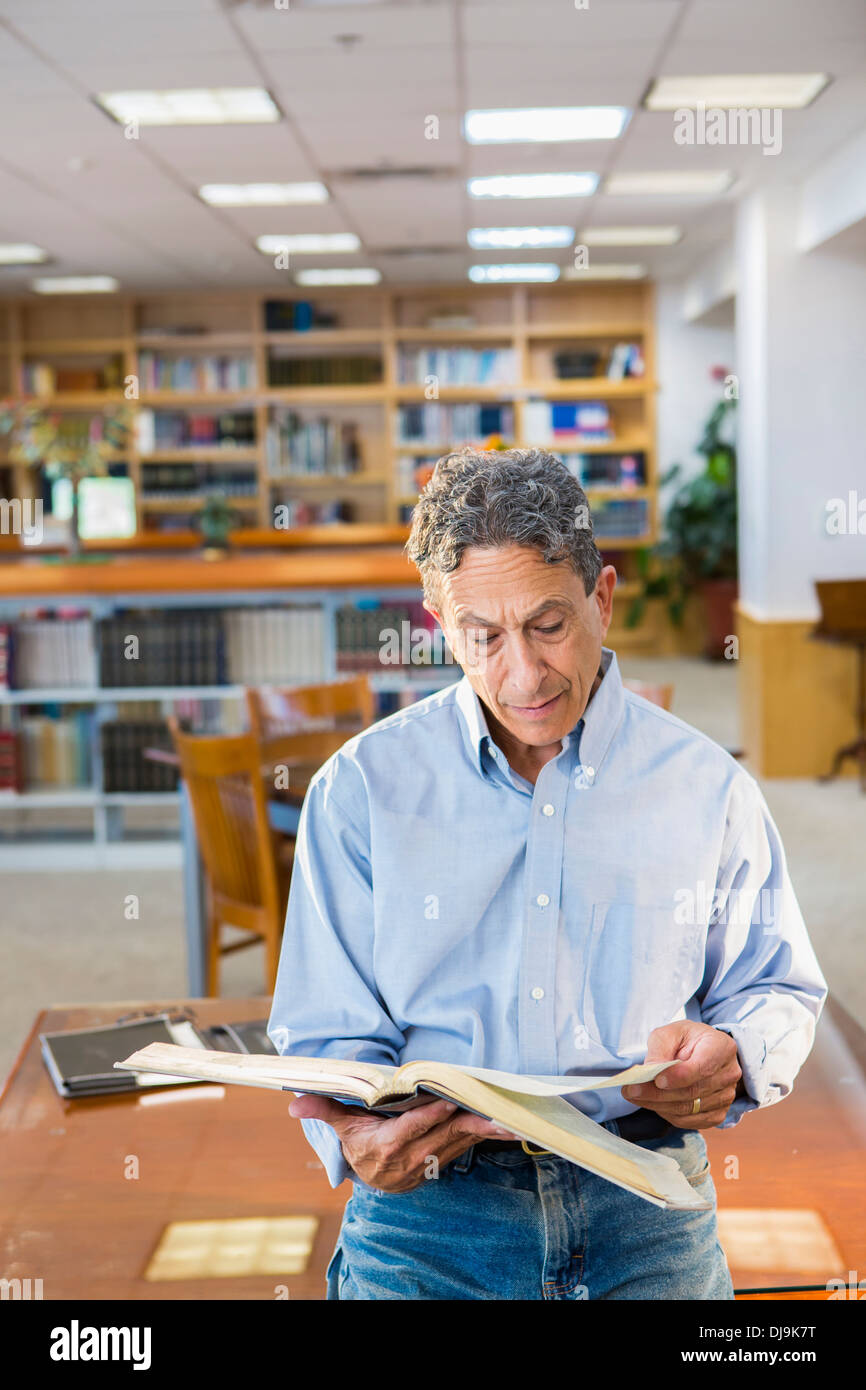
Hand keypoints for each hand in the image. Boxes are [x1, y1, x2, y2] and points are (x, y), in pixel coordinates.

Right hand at [288, 1094, 517, 1192]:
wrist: (374, 1180)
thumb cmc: (359, 1144)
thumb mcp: (341, 1128)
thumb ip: (324, 1109)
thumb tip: (293, 1100)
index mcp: (385, 1148)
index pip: (409, 1131)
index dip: (428, 1117)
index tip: (445, 1101)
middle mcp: (410, 1158)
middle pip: (440, 1136)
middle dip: (465, 1121)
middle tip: (488, 1106)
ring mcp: (429, 1162)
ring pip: (458, 1142)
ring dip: (482, 1130)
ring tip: (506, 1116)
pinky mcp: (443, 1161)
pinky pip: (466, 1146)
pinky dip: (484, 1136)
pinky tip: (505, 1126)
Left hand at [621, 1021, 743, 1129]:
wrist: (705, 1052)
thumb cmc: (688, 1040)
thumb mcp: (671, 1032)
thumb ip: (661, 1048)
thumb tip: (651, 1071)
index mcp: (722, 1048)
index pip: (703, 1067)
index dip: (679, 1076)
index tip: (656, 1080)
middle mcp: (729, 1075)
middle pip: (692, 1091)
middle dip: (658, 1094)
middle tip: (631, 1090)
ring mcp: (726, 1097)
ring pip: (688, 1109)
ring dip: (658, 1105)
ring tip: (635, 1096)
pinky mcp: (717, 1114)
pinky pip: (690, 1121)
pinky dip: (668, 1114)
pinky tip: (653, 1104)